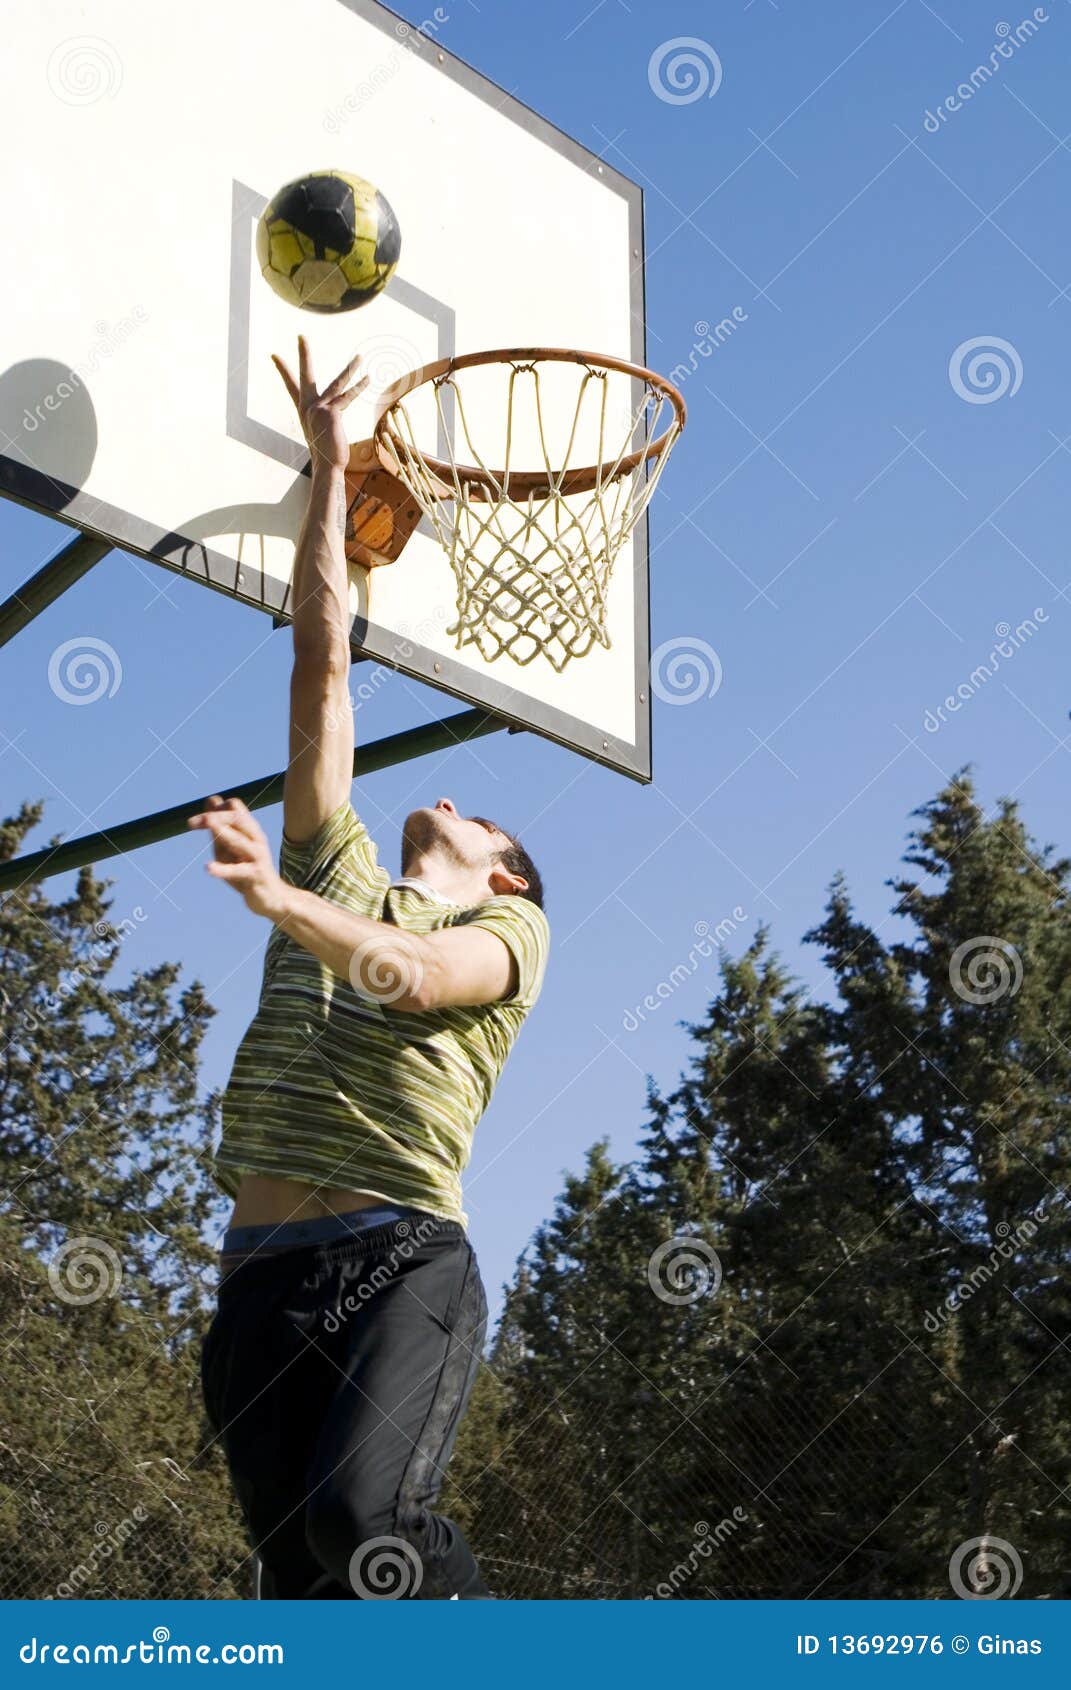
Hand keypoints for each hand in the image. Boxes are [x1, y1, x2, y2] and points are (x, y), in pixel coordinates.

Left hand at [187, 796, 289, 921]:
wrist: (271, 898)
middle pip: (237, 818)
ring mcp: (257, 856)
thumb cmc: (246, 870)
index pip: (234, 808)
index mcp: (250, 830)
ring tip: (208, 823)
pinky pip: (238, 871)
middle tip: (191, 823)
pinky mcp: (255, 876)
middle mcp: (256, 839)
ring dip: (222, 831)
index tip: (195, 822)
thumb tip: (211, 799)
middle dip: (214, 817)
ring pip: (239, 840)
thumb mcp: (229, 846)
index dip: (215, 809)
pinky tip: (209, 868)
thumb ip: (220, 825)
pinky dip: (223, 869)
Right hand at [272, 336, 366, 474]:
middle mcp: (308, 407)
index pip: (291, 387)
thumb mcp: (321, 435)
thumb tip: (330, 421)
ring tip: (361, 357)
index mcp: (304, 411)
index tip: (274, 355)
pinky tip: (368, 378)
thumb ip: (324, 422)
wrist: (327, 467)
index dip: (283, 371)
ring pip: (338, 383)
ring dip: (351, 368)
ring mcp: (319, 409)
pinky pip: (348, 396)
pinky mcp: (331, 413)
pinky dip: (359, 388)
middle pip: (305, 375)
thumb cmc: (326, 454)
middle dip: (304, 354)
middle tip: (301, 336)